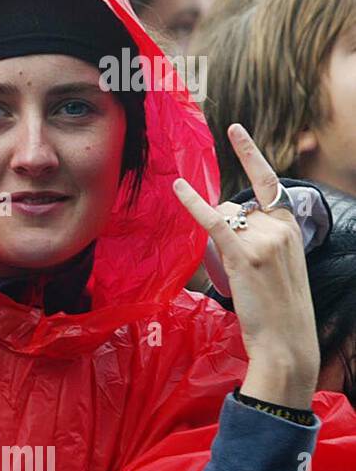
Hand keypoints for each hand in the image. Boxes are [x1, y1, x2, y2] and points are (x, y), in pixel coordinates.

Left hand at [174, 124, 319, 408]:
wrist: (288, 341)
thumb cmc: (280, 308)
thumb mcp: (281, 264)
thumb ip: (263, 237)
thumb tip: (231, 219)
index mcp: (292, 226)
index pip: (269, 183)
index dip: (249, 154)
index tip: (234, 130)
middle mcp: (280, 226)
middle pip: (233, 207)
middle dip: (224, 228)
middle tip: (242, 267)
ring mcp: (263, 239)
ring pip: (221, 218)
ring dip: (217, 240)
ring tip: (240, 274)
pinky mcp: (243, 254)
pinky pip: (213, 221)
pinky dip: (193, 203)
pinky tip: (177, 187)